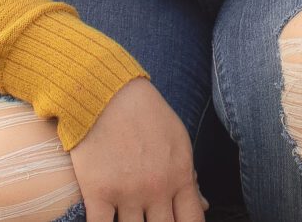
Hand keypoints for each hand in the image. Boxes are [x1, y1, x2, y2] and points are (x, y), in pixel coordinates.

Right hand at [69, 78, 203, 221]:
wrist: (105, 92)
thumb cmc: (145, 114)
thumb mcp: (178, 141)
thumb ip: (189, 176)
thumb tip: (204, 205)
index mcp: (179, 177)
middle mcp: (156, 189)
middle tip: (151, 219)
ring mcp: (127, 193)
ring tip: (132, 218)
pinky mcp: (98, 192)